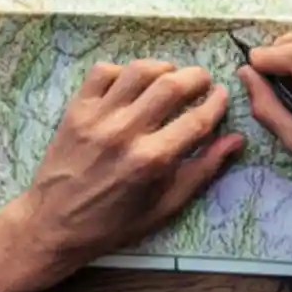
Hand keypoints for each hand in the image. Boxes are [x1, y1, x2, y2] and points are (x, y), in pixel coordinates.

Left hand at [18, 60, 244, 276]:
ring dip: (163, 68)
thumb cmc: (114, 222)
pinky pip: (103, 72)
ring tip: (171, 76)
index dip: (217, 103)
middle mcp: (126, 133)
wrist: (54, 223)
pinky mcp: (76, 109)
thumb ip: (203, 170)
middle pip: (172, 86)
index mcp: (152, 161)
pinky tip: (132, 82)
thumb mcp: (165, 205)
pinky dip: (123, 70)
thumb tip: (237, 140)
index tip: (222, 95)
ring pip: (139, 71)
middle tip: (202, 81)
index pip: (198, 119)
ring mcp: (98, 117)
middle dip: (196, 77)